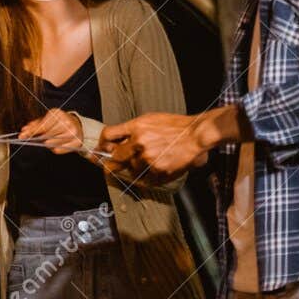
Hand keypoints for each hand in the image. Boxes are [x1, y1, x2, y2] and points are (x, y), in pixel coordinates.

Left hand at [19, 108, 83, 153]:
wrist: (77, 125)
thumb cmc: (59, 122)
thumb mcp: (47, 119)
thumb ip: (36, 124)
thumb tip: (24, 129)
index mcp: (58, 113)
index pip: (42, 126)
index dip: (31, 132)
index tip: (22, 136)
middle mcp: (66, 122)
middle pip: (46, 135)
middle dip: (39, 138)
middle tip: (34, 140)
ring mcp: (73, 132)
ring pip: (52, 144)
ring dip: (47, 144)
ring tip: (49, 140)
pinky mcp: (77, 142)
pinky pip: (58, 149)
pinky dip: (54, 149)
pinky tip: (56, 144)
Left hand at [98, 112, 213, 182]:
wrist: (196, 135)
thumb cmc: (176, 126)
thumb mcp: (150, 120)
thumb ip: (133, 130)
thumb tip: (117, 142)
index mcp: (137, 127)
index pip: (108, 134)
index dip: (102, 144)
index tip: (102, 150)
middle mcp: (139, 143)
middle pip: (116, 158)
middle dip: (114, 163)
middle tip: (113, 167)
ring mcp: (148, 158)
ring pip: (132, 170)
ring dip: (137, 169)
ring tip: (150, 162)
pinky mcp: (158, 171)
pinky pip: (145, 179)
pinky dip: (149, 177)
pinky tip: (156, 169)